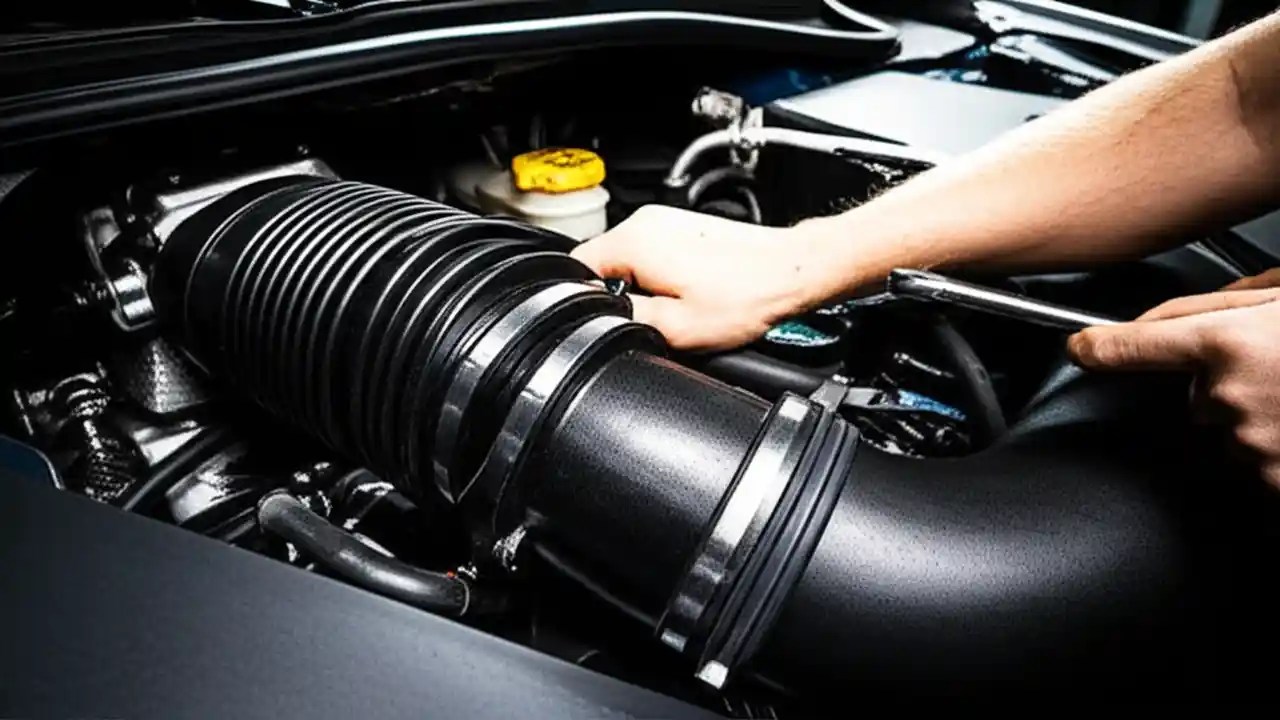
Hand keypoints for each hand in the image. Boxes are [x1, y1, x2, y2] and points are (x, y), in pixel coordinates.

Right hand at [571, 205, 814, 350]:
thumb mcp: (674, 329)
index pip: (577, 267)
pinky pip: (652, 253)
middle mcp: (646, 222)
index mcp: (634, 241)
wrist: (790, 272)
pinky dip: (660, 275)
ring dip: (641, 285)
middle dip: (618, 294)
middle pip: (603, 261)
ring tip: (675, 304)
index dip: (586, 300)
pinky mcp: (684, 227)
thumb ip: (626, 321)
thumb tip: (603, 318)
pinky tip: (688, 291)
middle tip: (651, 317)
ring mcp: (666, 220)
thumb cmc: (746, 295)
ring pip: (628, 258)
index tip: (609, 318)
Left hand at [1068, 284, 1279, 486]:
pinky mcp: (1271, 483)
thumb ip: (1231, 301)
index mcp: (1228, 343)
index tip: (1080, 349)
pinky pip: (1258, 466)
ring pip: (1230, 433)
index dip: (1100, 348)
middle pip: (1196, 397)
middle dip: (1229, 388)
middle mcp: (1225, 396)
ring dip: (1259, 420)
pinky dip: (1278, 451)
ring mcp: (1248, 444)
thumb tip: (1183, 315)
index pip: (1133, 347)